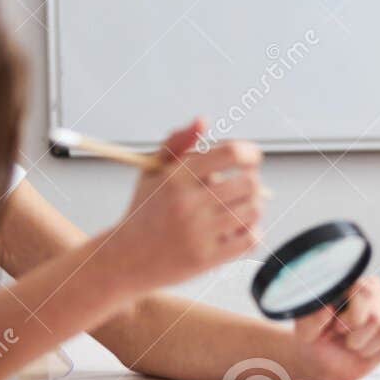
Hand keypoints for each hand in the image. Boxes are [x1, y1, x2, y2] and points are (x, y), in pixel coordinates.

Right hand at [101, 119, 263, 289]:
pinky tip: (239, 227)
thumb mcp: (151, 171)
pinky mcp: (207, 259)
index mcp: (176, 177)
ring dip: (253, 206)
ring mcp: (198, 233)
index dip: (250, 152)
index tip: (252, 157)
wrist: (125, 259)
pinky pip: (251, 239)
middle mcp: (188, 204)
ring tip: (239, 206)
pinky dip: (253, 231)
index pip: (230, 153)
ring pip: (253, 211)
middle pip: (249, 183)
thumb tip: (204, 120)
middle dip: (253, 180)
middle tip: (245, 184)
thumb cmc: (144, 210)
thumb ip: (178, 142)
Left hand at [289, 276, 379, 379]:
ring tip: (353, 344)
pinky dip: (377, 354)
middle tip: (344, 338)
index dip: (352, 319)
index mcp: (353, 283)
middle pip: (377, 318)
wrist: (323, 358)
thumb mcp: (306, 330)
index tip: (336, 328)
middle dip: (356, 337)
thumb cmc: (315, 338)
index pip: (366, 294)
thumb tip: (329, 305)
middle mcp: (377, 290)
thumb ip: (314, 318)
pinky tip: (366, 349)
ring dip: (365, 347)